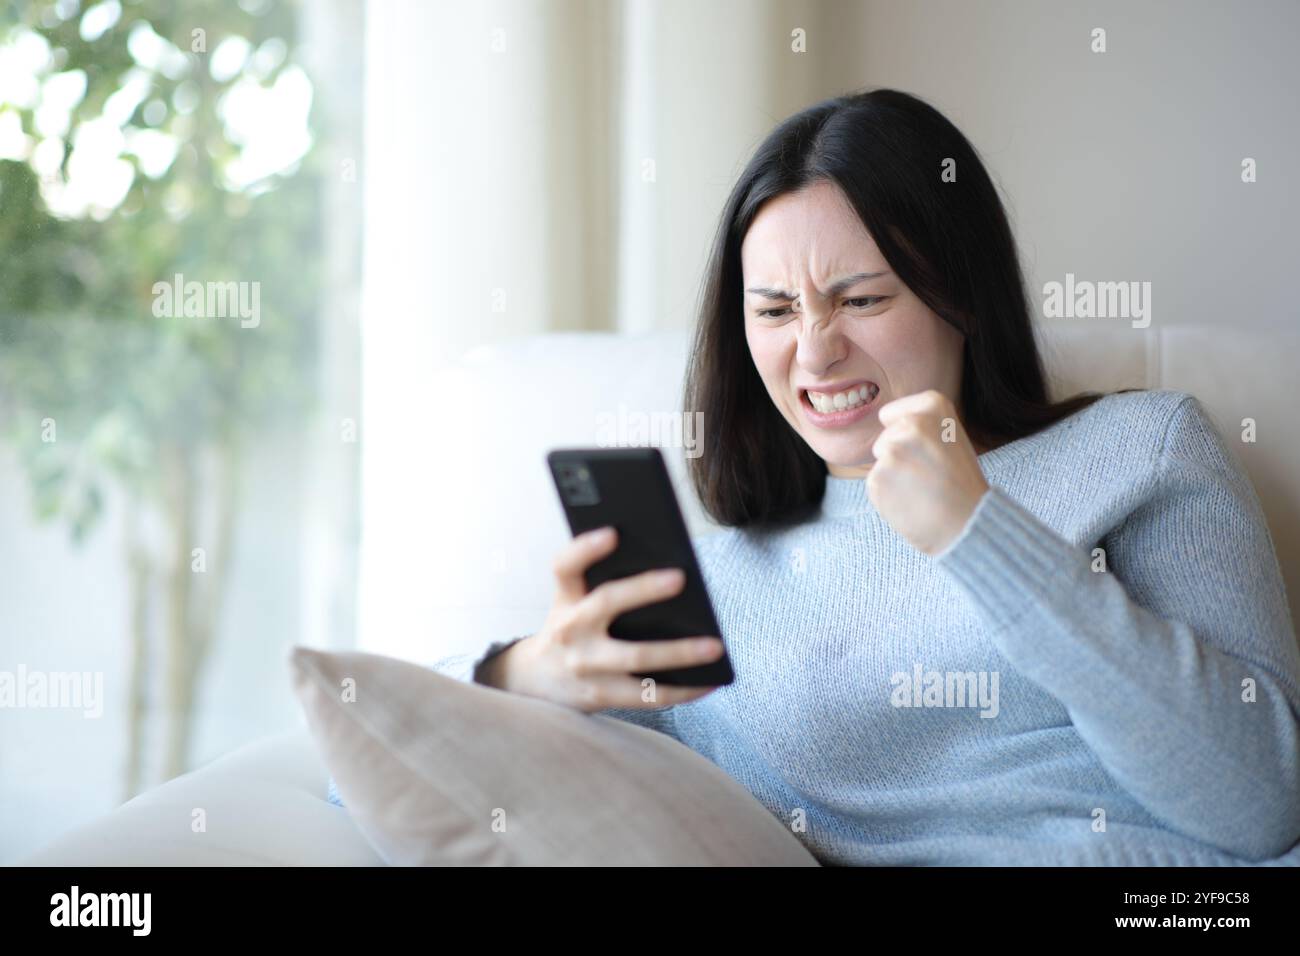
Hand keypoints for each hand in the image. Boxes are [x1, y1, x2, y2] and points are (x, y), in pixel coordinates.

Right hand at [491, 527, 724, 712]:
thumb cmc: (572, 631)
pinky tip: (710, 680)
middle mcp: (571, 629)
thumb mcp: (572, 604)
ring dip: (679, 652)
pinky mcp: (600, 695)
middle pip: (605, 603)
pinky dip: (684, 690)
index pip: (565, 567)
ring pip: (635, 657)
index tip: (612, 532)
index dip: (585, 549)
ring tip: (715, 646)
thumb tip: (671, 575)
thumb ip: (602, 587)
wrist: (534, 682)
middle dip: (642, 589)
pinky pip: (648, 695)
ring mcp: (584, 665)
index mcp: (565, 599)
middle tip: (680, 577)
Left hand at [864, 389, 989, 555]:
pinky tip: (910, 502)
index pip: (889, 415)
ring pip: (879, 462)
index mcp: (933, 405)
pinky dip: (887, 496)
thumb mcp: (951, 437)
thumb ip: (922, 424)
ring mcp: (892, 451)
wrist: (968, 524)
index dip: (905, 438)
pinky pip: (874, 484)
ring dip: (893, 477)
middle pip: (883, 439)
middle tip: (929, 476)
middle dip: (899, 458)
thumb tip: (885, 420)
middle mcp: (911, 423)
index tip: (930, 452)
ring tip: (922, 489)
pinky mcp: (878, 478)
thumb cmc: (961, 484)